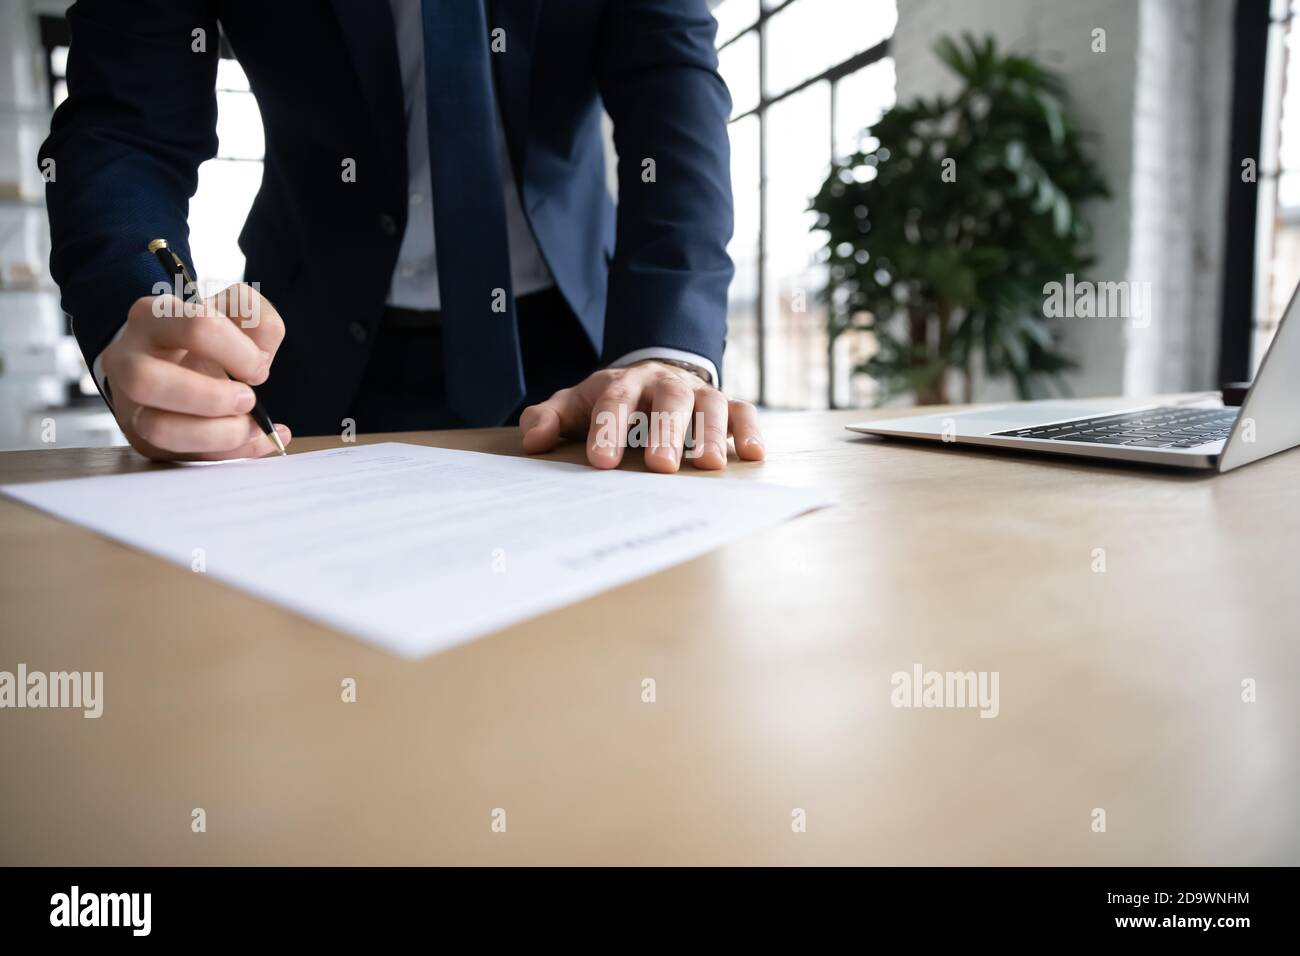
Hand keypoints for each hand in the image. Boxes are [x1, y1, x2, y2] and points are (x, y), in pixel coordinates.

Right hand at [101, 284, 290, 460]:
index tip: (258, 367)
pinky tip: (254, 440)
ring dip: (215, 434)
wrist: (177, 357)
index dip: (241, 353)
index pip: (199, 327)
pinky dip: (226, 454)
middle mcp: (128, 359)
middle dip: (211, 398)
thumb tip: (260, 359)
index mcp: (153, 317)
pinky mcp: (143, 438)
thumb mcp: (237, 311)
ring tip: (247, 425)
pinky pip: (180, 457)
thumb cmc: (207, 335)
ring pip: (156, 429)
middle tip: (247, 399)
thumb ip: (259, 320)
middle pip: (148, 380)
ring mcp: (130, 403)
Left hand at [518, 361, 764, 471]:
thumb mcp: (576, 405)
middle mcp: (664, 384)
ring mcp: (698, 393)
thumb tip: (533, 440)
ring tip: (708, 465)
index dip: (608, 428)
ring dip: (711, 434)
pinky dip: (750, 431)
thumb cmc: (612, 401)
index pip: (614, 401)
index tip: (602, 461)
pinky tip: (753, 455)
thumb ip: (550, 419)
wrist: (654, 373)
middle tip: (661, 466)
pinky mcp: (726, 405)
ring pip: (710, 405)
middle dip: (665, 432)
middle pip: (668, 401)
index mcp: (624, 383)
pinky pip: (743, 413)